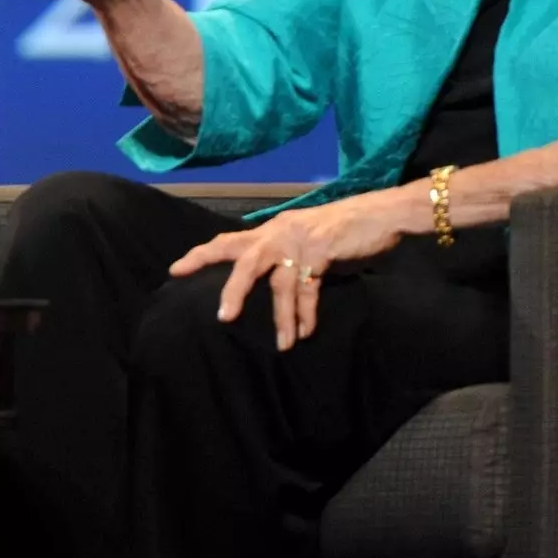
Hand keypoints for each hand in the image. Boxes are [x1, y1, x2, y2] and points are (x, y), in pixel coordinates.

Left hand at [169, 189, 415, 350]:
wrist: (382, 214)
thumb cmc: (343, 230)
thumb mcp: (304, 240)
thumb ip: (284, 256)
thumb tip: (269, 283)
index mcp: (270, 229)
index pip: (227, 241)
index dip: (201, 255)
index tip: (175, 270)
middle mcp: (278, 231)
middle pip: (243, 259)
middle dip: (233, 289)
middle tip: (223, 317)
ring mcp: (299, 240)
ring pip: (280, 283)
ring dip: (282, 317)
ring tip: (283, 344)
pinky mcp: (322, 250)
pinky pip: (308, 288)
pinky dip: (307, 312)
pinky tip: (306, 331)